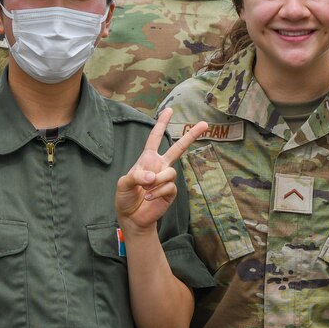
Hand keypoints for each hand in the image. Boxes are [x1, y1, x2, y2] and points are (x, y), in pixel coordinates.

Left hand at [115, 107, 205, 230]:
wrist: (132, 217)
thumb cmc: (125, 197)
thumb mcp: (124, 183)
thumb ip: (136, 176)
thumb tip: (154, 176)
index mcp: (147, 159)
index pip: (155, 137)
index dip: (161, 123)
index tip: (169, 110)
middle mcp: (160, 165)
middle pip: (178, 148)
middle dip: (191, 135)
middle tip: (204, 124)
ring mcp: (166, 178)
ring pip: (171, 172)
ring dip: (158, 181)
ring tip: (146, 190)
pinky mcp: (171, 192)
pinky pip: (169, 187)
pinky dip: (157, 192)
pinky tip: (149, 197)